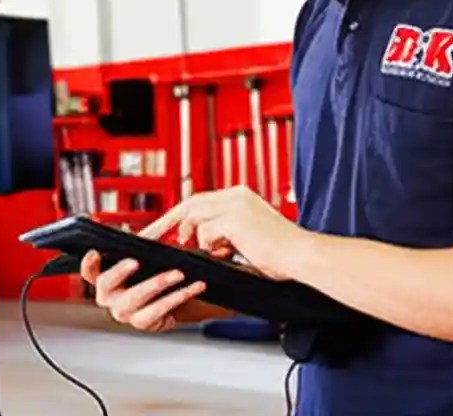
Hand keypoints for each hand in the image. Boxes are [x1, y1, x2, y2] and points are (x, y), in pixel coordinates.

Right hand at [81, 250, 206, 332]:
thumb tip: (145, 231)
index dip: (88, 264)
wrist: (177, 301)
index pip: (89, 272)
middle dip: (120, 271)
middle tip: (136, 262)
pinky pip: (158, 312)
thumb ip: (141, 245)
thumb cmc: (155, 275)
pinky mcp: (144, 323)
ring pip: (135, 298)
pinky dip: (177, 297)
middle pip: (107, 284)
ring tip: (178, 274)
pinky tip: (190, 289)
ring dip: (158, 283)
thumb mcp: (147, 258)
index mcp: (106, 279)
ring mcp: (125, 313)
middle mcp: (110, 298)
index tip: (95, 252)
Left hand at [140, 186, 308, 280]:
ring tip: (208, 249)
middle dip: (168, 221)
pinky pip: (206, 233)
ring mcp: (234, 205)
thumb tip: (201, 241)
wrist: (302, 256)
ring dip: (195, 236)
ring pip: (195, 216)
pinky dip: (210, 246)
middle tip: (150, 236)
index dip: (182, 216)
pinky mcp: (234, 219)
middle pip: (190, 203)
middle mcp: (236, 195)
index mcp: (240, 197)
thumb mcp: (247, 238)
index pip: (201, 201)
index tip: (166, 230)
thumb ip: (225, 235)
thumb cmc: (282, 254)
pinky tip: (228, 253)